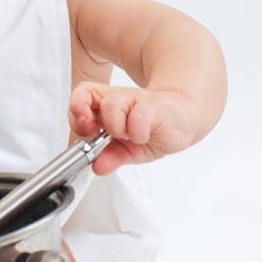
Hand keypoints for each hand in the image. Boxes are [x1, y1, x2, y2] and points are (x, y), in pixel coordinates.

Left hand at [69, 82, 195, 173]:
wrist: (185, 118)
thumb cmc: (156, 128)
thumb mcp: (130, 149)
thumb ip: (112, 156)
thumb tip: (97, 166)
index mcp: (106, 107)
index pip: (79, 99)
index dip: (75, 114)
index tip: (84, 132)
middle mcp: (116, 99)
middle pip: (85, 95)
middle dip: (86, 120)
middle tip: (100, 134)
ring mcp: (134, 98)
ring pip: (110, 107)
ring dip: (117, 128)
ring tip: (131, 136)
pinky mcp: (153, 104)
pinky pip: (137, 117)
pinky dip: (138, 132)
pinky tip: (145, 135)